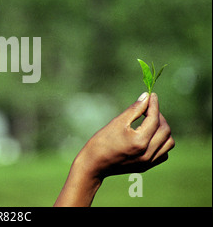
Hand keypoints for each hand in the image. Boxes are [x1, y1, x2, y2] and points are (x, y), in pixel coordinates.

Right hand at [54, 92, 174, 206]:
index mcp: (139, 141)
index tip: (151, 95)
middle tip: (148, 108)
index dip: (154, 105)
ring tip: (150, 122)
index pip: (154, 119)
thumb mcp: (117, 122)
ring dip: (163, 129)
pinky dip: (161, 142)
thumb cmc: (102, 142)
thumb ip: (134, 109)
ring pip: (168, 142)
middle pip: (165, 130)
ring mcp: (148, 162)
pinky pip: (163, 153)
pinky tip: (150, 136)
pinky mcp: (147, 166)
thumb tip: (146, 96)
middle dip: (159, 116)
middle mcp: (147, 153)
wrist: (94, 164)